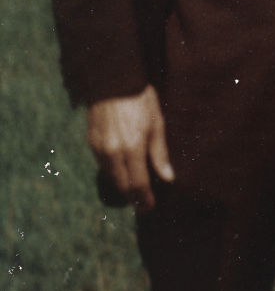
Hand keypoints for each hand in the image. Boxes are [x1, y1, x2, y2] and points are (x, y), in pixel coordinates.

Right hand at [86, 85, 173, 210]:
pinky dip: (113, 172)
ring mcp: (99, 149)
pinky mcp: (91, 143)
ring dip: (122, 186)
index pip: (137, 185)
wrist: (113, 81)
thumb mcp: (157, 123)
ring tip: (135, 190)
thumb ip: (160, 153)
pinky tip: (122, 171)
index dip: (144, 200)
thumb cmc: (141, 100)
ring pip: (110, 177)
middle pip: (122, 185)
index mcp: (132, 149)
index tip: (150, 208)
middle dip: (133, 198)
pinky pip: (102, 165)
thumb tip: (168, 177)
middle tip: (143, 204)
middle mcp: (113, 153)